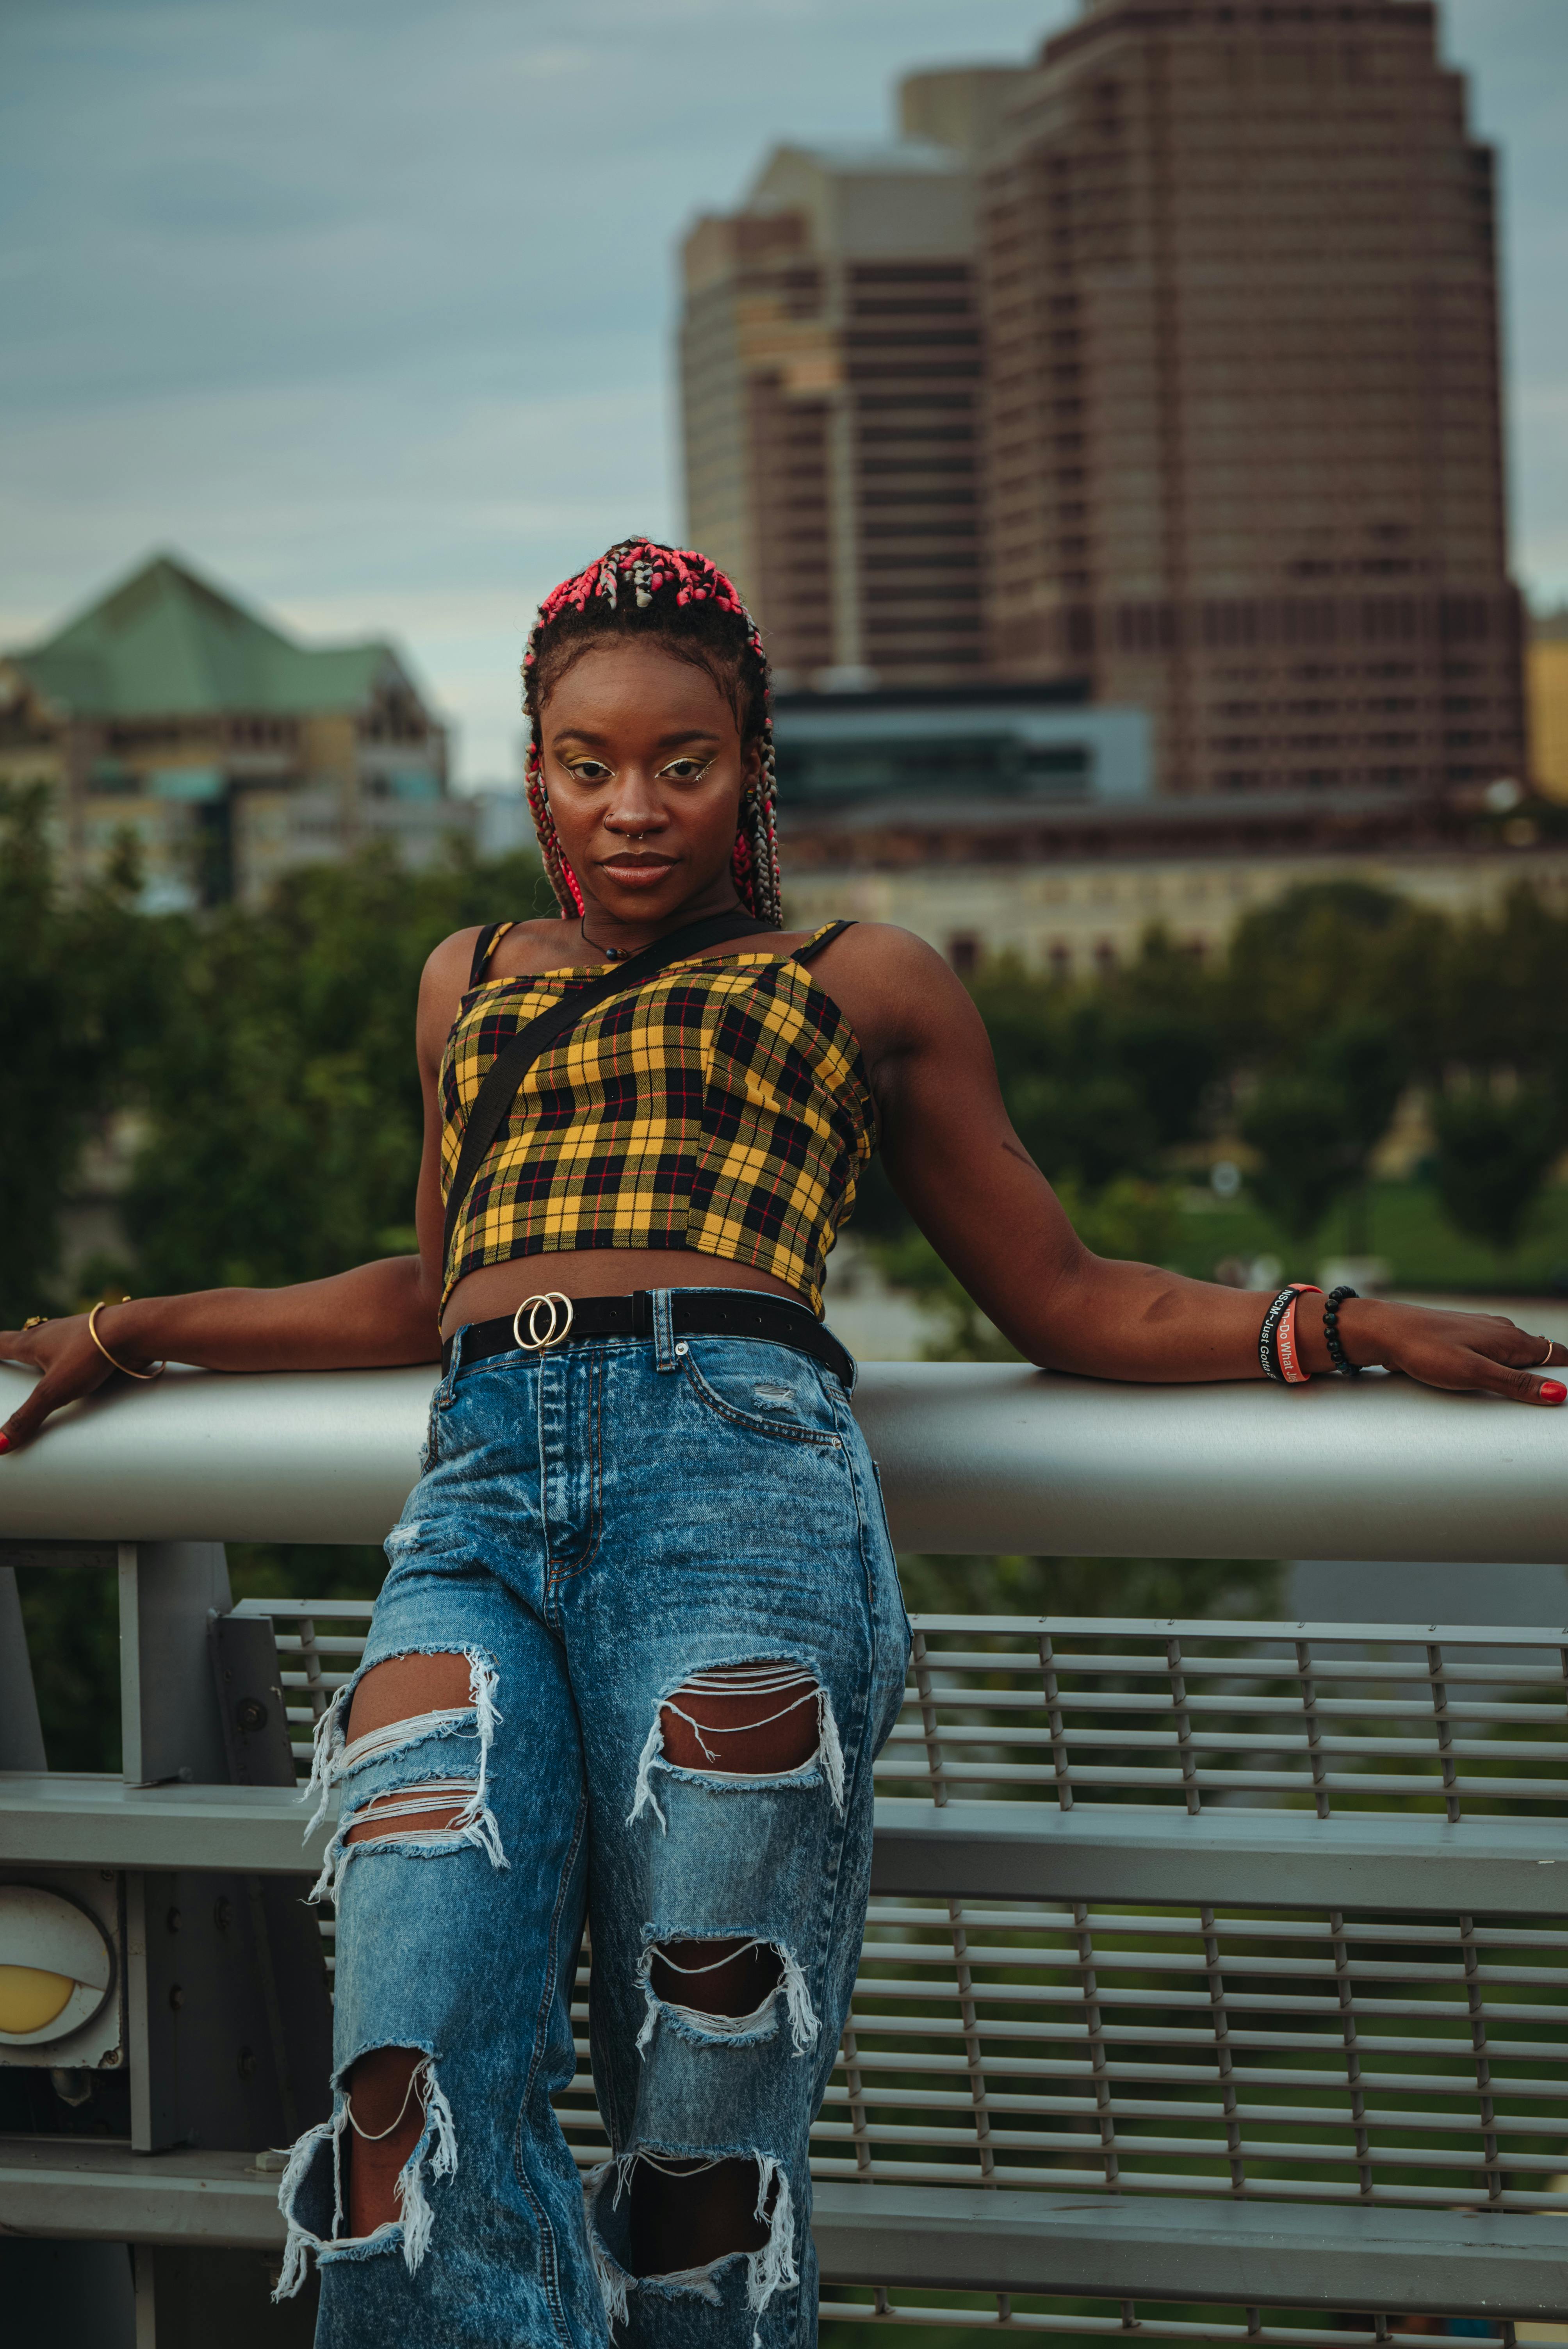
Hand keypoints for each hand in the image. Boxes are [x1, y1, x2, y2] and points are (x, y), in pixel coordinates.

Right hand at [0, 1308, 141, 1452]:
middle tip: (5, 1355)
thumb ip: (28, 1417)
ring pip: (51, 1341)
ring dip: (41, 1351)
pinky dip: (67, 1357)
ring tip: (36, 1362)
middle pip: (24, 1339)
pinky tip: (76, 1366)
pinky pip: (76, 1349)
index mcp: (34, 1341)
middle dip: (11, 1349)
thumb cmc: (91, 1353)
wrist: (136, 1329)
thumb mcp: (55, 1390)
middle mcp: (53, 1333)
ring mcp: (77, 1335)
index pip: (0, 1344)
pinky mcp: (98, 1341)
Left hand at [1339, 1296, 1566, 1406]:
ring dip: (1525, 1368)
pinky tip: (1495, 1374)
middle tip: (1554, 1394)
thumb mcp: (1475, 1373)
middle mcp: (1499, 1330)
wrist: (1386, 1331)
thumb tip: (1558, 1392)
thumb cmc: (1427, 1350)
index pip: (1555, 1353)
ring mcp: (1479, 1331)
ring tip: (1534, 1388)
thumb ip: (1516, 1384)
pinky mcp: (1461, 1337)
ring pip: (1515, 1351)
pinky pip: (1492, 1352)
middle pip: (1538, 1353)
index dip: (1567, 1370)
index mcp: (1509, 1339)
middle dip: (1550, 1371)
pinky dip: (1502, 1364)